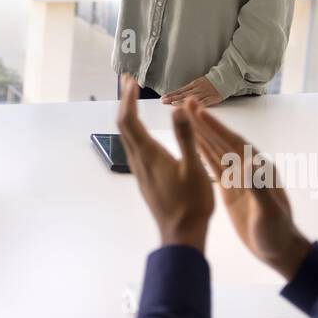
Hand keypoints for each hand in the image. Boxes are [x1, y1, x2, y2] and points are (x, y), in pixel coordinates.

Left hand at [115, 74, 214, 249]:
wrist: (181, 235)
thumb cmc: (191, 204)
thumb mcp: (194, 168)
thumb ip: (185, 137)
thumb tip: (178, 109)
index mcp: (149, 155)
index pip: (129, 120)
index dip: (128, 99)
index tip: (131, 82)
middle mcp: (139, 161)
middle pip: (123, 126)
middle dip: (125, 102)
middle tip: (130, 83)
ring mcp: (140, 171)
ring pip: (126, 138)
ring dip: (128, 116)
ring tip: (135, 101)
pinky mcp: (145, 179)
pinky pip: (133, 148)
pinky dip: (134, 131)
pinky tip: (145, 132)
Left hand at [162, 75, 223, 106]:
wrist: (225, 79)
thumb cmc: (211, 83)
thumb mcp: (199, 83)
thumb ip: (190, 90)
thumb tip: (178, 95)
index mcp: (194, 85)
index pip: (180, 90)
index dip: (171, 94)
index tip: (162, 98)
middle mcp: (197, 88)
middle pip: (183, 94)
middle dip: (172, 98)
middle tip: (162, 101)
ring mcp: (205, 93)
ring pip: (191, 98)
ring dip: (181, 101)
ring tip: (171, 103)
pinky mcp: (212, 98)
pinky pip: (203, 102)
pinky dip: (196, 104)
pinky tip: (190, 107)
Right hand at [188, 104, 310, 280]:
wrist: (279, 250)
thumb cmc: (276, 232)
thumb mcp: (269, 212)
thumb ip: (260, 188)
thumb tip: (250, 164)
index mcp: (258, 169)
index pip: (233, 143)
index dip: (216, 127)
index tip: (199, 112)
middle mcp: (248, 168)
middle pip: (222, 141)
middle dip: (204, 123)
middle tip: (186, 104)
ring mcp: (239, 178)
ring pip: (216, 151)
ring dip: (201, 134)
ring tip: (184, 118)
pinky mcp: (231, 189)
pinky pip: (214, 167)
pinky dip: (202, 154)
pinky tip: (191, 145)